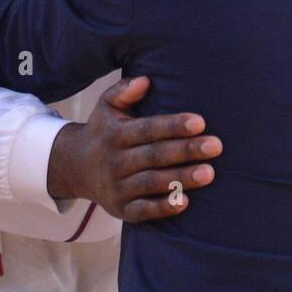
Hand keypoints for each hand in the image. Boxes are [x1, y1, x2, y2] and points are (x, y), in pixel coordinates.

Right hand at [46, 76, 221, 222]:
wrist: (75, 168)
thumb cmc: (104, 132)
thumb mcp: (106, 107)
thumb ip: (124, 91)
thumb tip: (145, 80)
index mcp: (116, 134)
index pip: (148, 129)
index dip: (173, 126)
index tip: (200, 122)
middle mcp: (115, 161)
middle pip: (154, 155)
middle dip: (186, 151)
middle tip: (216, 146)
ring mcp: (118, 187)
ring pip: (152, 183)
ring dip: (181, 179)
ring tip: (209, 173)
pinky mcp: (121, 209)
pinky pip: (142, 211)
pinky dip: (162, 208)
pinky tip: (185, 202)